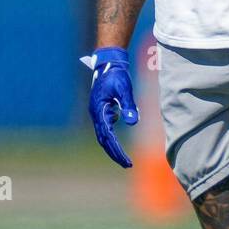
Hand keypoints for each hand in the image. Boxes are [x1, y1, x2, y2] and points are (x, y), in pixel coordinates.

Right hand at [81, 46, 138, 167]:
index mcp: (99, 111)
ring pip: (103, 135)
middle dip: (114, 153)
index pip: (108, 137)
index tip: (127, 161)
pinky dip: (111, 136)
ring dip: (112, 146)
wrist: (108, 63)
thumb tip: (132, 123)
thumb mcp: (124, 89)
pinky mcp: (100, 109)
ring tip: (123, 157)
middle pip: (104, 140)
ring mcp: (97, 112)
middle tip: (127, 164)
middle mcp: (95, 114)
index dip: (117, 150)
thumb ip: (128, 105)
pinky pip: (105, 127)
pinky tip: (117, 140)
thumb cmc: (116, 75)